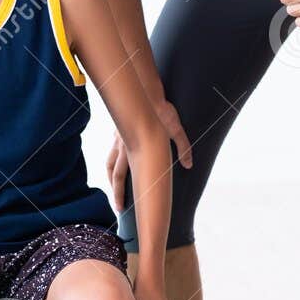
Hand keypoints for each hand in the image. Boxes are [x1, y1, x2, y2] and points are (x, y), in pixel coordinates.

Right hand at [106, 95, 191, 212]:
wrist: (145, 90)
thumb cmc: (161, 110)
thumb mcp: (175, 129)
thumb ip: (183, 147)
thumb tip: (189, 165)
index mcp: (133, 149)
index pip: (121, 177)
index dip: (119, 194)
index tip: (121, 208)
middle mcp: (123, 146)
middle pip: (114, 175)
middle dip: (116, 193)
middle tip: (118, 208)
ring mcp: (118, 138)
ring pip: (110, 163)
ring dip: (111, 178)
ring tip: (114, 189)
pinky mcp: (118, 131)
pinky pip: (112, 151)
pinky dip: (112, 160)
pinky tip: (115, 164)